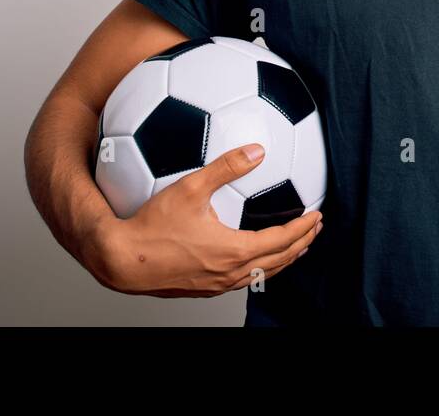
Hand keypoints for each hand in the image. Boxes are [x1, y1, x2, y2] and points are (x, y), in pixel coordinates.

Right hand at [94, 143, 322, 297]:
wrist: (121, 260)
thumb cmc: (151, 226)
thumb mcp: (190, 187)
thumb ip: (226, 167)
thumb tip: (256, 150)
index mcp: (234, 251)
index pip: (282, 241)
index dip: (303, 228)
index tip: (317, 215)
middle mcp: (229, 273)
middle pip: (279, 261)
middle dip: (301, 244)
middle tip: (314, 229)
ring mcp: (216, 284)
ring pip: (262, 274)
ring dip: (283, 258)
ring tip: (294, 245)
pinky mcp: (203, 288)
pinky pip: (242, 280)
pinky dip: (260, 266)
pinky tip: (253, 255)